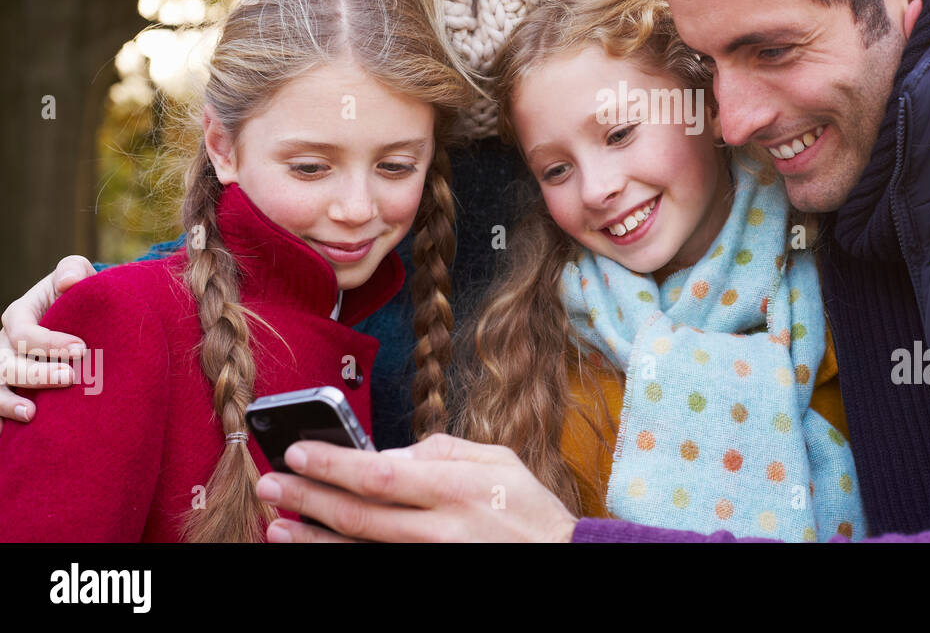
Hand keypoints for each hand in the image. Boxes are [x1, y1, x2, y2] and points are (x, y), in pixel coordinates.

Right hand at [0, 256, 94, 425]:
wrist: (84, 318)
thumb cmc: (79, 294)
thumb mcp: (76, 274)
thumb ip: (72, 270)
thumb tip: (68, 282)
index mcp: (18, 317)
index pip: (25, 332)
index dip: (50, 342)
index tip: (81, 349)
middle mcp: (5, 345)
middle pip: (8, 363)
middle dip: (36, 373)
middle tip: (69, 378)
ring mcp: (4, 369)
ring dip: (8, 402)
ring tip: (32, 414)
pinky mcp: (12, 389)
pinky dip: (1, 420)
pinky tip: (9, 435)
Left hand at [256, 434, 579, 542]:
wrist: (560, 563)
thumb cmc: (530, 510)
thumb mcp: (499, 461)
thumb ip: (444, 449)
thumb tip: (392, 452)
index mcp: (456, 488)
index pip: (380, 473)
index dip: (332, 464)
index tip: (298, 452)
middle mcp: (440, 530)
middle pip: (359, 515)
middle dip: (307, 498)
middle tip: (270, 485)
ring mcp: (431, 562)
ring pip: (358, 551)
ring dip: (312, 539)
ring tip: (277, 525)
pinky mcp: (428, 580)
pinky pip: (374, 571)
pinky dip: (340, 562)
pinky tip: (315, 551)